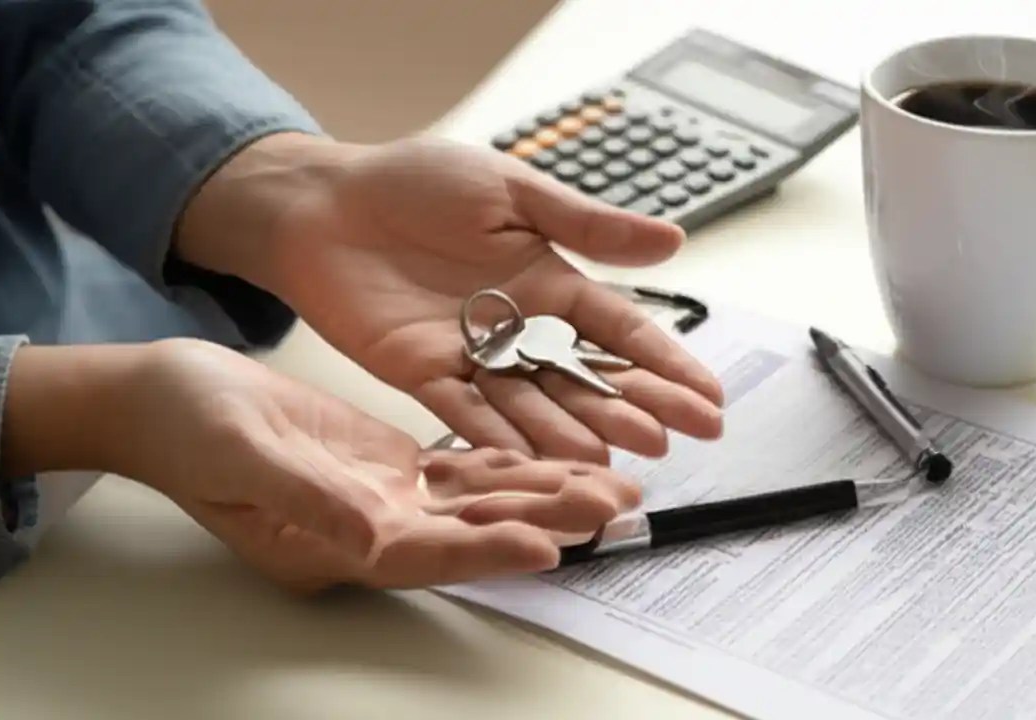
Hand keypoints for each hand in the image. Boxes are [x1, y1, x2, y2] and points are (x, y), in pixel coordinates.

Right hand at [1, 340, 640, 592]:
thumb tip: (370, 533)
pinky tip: (554, 450)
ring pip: (479, 498)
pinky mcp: (390, 462)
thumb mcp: (244, 458)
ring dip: (543, 491)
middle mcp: (373, 526)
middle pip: (473, 529)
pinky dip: (510, 459)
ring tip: (606, 484)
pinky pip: (462, 465)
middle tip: (611, 506)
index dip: (489, 549)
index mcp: (336, 541)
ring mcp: (385, 495)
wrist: (167, 400)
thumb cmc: (188, 430)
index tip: (548, 546)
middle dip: (545, 520)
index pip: (429, 553)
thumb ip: (307, 497)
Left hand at [178, 134, 723, 462]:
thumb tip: (674, 239)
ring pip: (535, 404)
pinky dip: (502, 438)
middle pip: (588, 378)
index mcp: (550, 282)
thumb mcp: (513, 192)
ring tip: (620, 460)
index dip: (666, 364)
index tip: (709, 397)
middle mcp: (520, 328)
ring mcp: (474, 357)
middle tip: (680, 439)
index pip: (620, 330)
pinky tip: (539, 464)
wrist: (326, 203)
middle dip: (636, 408)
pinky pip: (468, 414)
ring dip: (577, 434)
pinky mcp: (424, 376)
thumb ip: (587, 225)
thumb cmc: (417, 182)